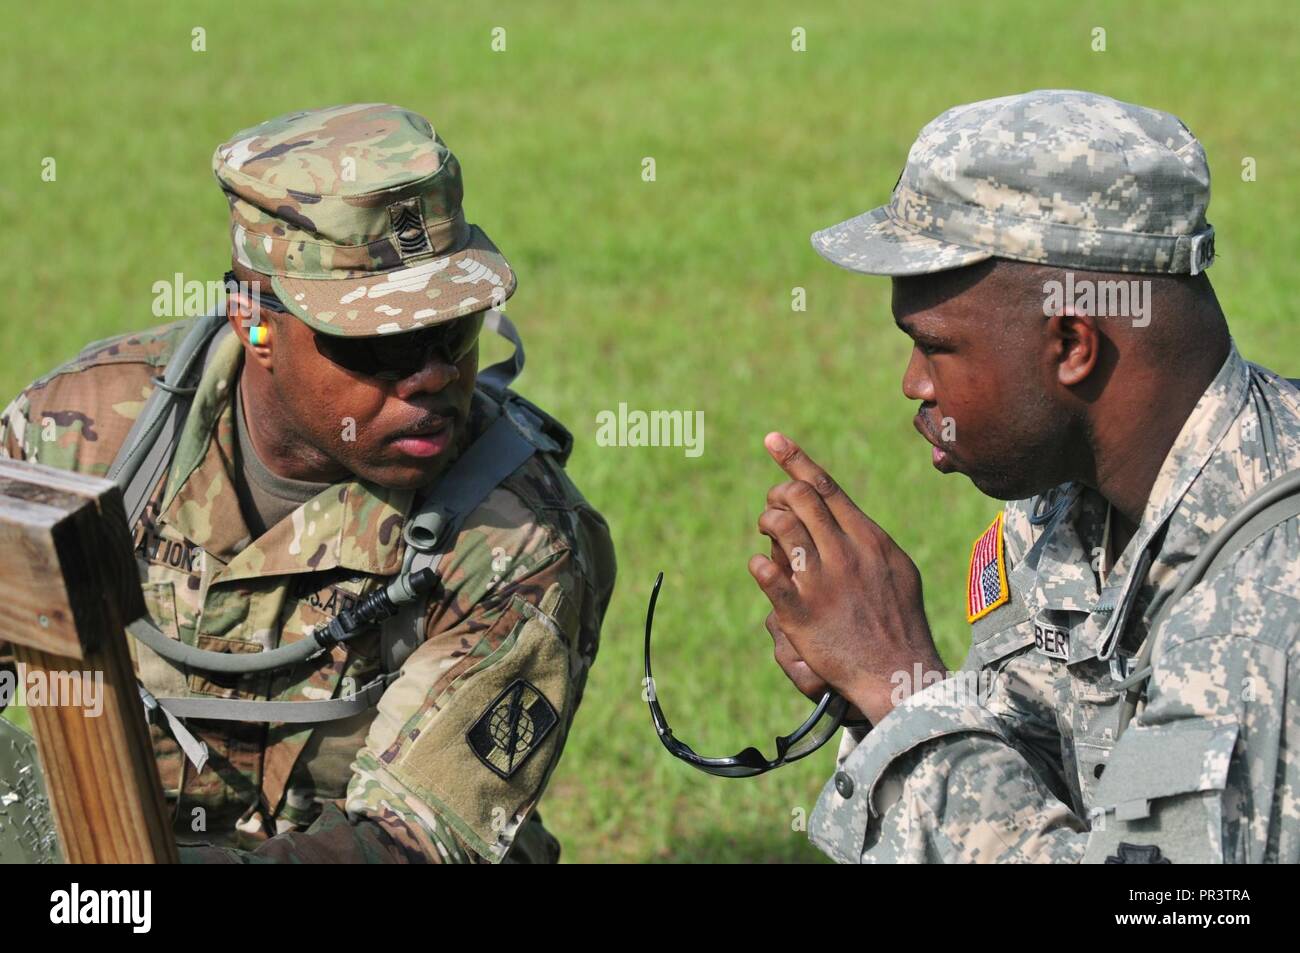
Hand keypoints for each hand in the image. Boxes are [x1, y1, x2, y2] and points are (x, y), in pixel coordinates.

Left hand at [748, 432, 944, 724]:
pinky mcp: (801, 613)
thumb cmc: (899, 622)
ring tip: (767, 537)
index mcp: (868, 538)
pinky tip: (762, 568)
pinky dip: (759, 565)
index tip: (771, 439)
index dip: (794, 460)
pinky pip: (767, 575)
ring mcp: (822, 582)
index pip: (826, 487)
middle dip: (776, 496)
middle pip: (798, 498)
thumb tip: (841, 517)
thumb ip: (866, 539)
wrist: (899, 673)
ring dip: (766, 525)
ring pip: (781, 527)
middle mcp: (845, 552)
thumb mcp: (896, 569)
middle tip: (772, 510)